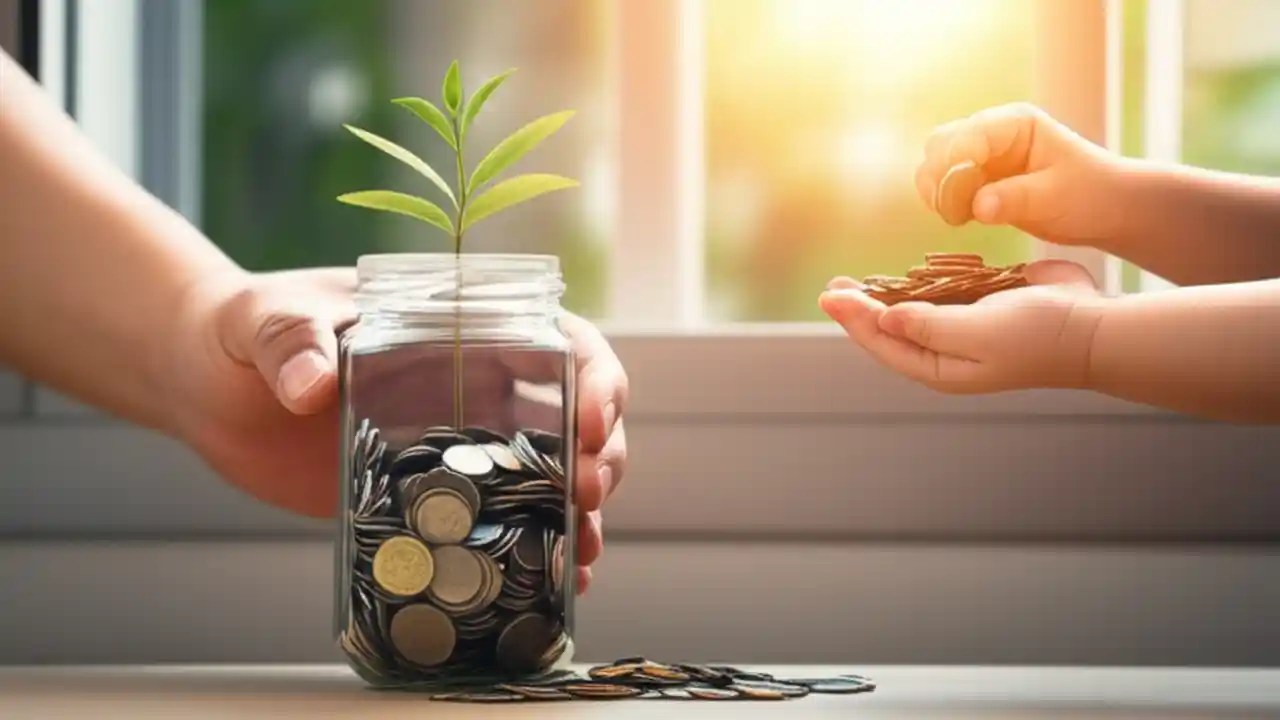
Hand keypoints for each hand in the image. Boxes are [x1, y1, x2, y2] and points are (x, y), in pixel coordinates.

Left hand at [161, 268, 626, 591]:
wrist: (209, 384)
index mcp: (460, 327)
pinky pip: (498, 520)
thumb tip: (312, 386)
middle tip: (588, 495)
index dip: (594, 377)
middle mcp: (474, 384)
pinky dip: (536, 550)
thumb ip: (289, 339)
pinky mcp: (429, 494)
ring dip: (581, 512)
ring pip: (549, 474)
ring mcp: (457, 443)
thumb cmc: (247, 326)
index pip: (558, 341)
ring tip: (584, 553)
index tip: (592, 418)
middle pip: (574, 415)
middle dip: (599, 454)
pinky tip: (556, 582)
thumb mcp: (268, 318)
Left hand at [819, 260, 1105, 393]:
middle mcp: (946, 352)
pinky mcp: (980, 307)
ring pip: (911, 313)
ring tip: (852, 282)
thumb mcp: (979, 332)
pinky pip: (938, 296)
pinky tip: (897, 276)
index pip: (885, 344)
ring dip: (883, 296)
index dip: (855, 320)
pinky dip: (916, 286)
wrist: (1091, 326)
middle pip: (891, 331)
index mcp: (942, 368)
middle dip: (861, 310)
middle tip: (832, 288)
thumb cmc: (1037, 336)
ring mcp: (963, 330)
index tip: (831, 297)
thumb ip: (929, 326)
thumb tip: (885, 320)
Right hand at [916, 103, 1122, 246]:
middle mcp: (992, 134)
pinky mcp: (979, 181)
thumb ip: (1015, 199)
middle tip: (954, 213)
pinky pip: (944, 187)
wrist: (1107, 210)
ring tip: (958, 218)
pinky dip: (943, 202)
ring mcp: (983, 157)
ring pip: (936, 165)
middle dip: (938, 178)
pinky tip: (962, 219)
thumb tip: (977, 206)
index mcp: (1014, 124)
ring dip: (937, 192)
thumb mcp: (1056, 197)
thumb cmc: (1090, 194)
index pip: (966, 136)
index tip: (962, 203)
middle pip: (940, 145)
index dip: (955, 167)